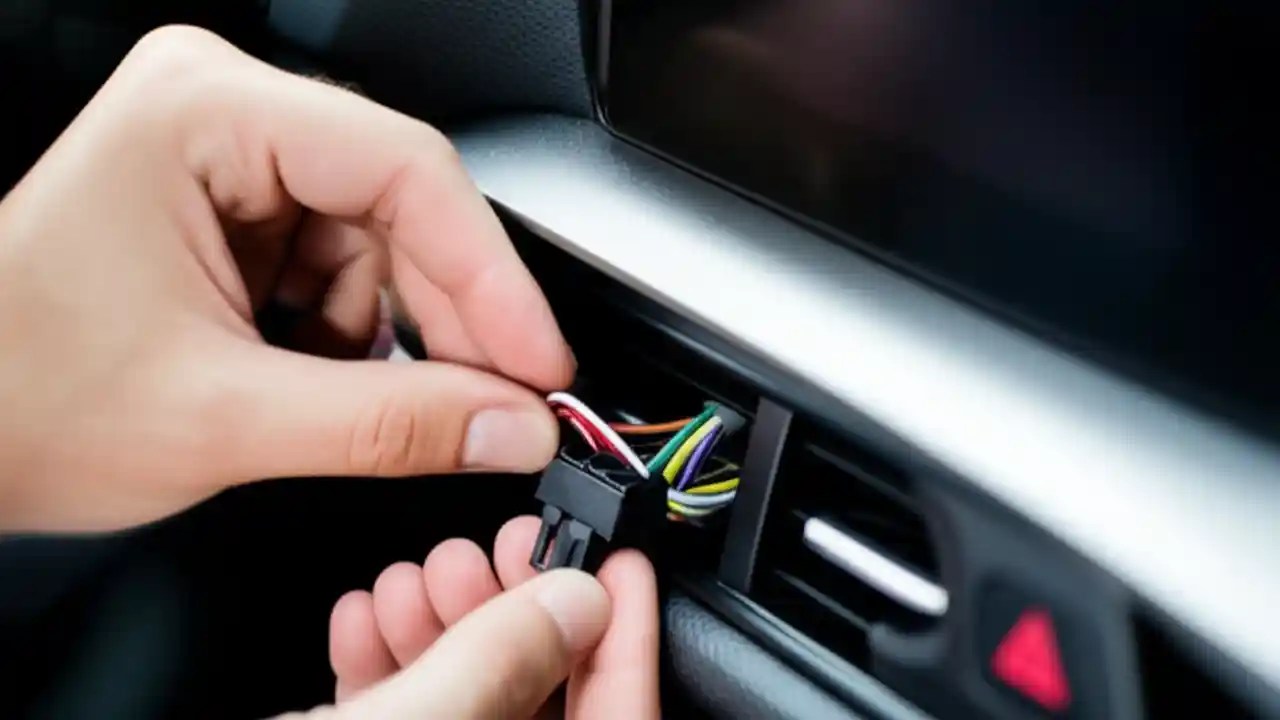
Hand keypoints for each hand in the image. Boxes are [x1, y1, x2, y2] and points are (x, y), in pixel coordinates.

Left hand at [0, 26, 573, 531]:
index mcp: (202, 114)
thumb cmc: (19, 399)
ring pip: (380, 242)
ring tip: (362, 403)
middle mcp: (218, 113)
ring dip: (393, 335)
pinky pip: (341, 263)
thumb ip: (392, 424)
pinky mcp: (231, 208)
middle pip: (400, 205)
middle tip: (501, 403)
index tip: (539, 361)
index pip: (405, 171)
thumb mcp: (227, 418)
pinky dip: (352, 334)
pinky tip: (323, 379)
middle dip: (449, 317)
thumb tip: (510, 424)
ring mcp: (225, 158)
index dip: (491, 278)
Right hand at [312, 516, 659, 718]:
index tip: (622, 561)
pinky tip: (367, 613)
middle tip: (504, 548)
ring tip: (419, 575)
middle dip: (518, 606)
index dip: (632, 631)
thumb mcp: (411, 719)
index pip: (624, 711)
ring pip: (471, 689)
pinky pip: (406, 703)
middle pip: (542, 686)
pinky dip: (389, 656)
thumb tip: (574, 599)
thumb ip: (500, 659)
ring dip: (445, 620)